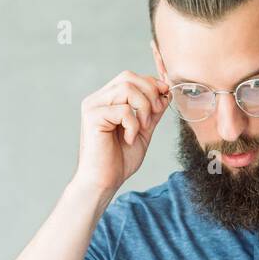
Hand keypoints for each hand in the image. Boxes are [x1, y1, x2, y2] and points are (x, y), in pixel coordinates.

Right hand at [73, 70, 169, 196]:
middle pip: (128, 77)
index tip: (164, 98)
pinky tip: (128, 139)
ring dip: (143, 108)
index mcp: (106, 100)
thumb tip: (166, 91)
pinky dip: (132, 125)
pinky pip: (123, 110)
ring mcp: (93, 107)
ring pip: (127, 88)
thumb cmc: (119, 160)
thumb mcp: (142, 130)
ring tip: (141, 128)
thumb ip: (152, 111)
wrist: (103, 182)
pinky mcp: (93, 117)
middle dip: (150, 92)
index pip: (129, 78)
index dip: (151, 83)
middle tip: (155, 114)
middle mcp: (97, 100)